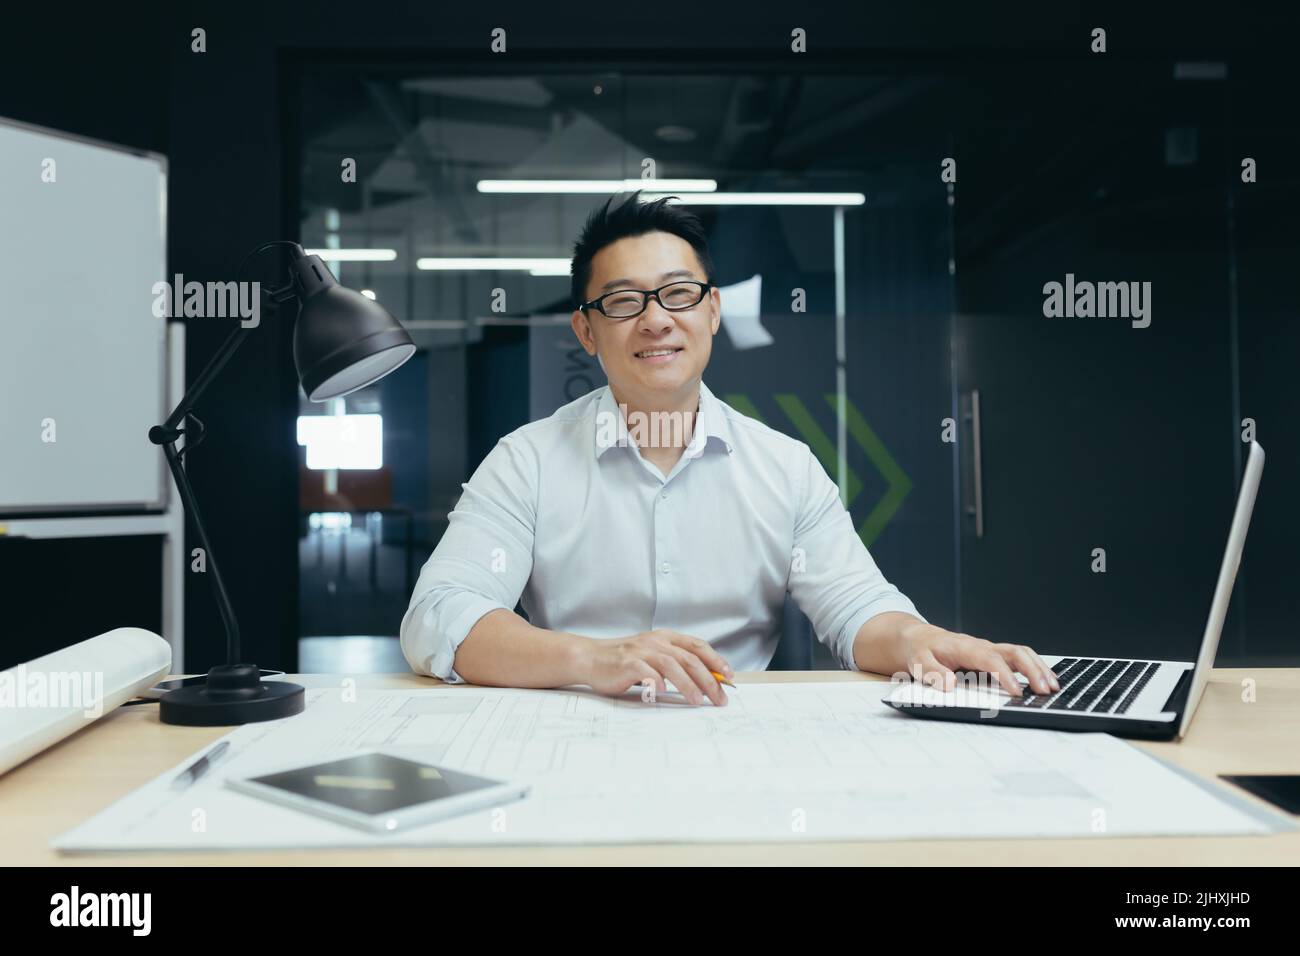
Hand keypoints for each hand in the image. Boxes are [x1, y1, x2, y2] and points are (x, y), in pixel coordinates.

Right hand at [583, 629, 732, 705]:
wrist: (590, 658)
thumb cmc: (623, 661)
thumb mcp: (652, 656)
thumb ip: (674, 663)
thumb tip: (704, 681)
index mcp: (665, 638)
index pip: (697, 646)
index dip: (716, 660)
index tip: (729, 676)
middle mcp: (656, 641)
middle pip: (690, 659)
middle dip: (709, 680)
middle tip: (720, 698)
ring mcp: (642, 651)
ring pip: (673, 665)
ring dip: (688, 685)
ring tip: (698, 701)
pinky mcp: (627, 663)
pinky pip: (648, 673)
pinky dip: (658, 683)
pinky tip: (664, 694)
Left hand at [897, 622, 1058, 697]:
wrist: (919, 639)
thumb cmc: (921, 651)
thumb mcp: (918, 662)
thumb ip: (931, 673)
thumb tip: (949, 684)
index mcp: (965, 648)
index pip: (990, 659)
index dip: (1004, 675)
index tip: (1016, 691)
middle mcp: (982, 647)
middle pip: (1015, 652)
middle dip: (1033, 670)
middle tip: (1045, 691)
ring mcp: (990, 651)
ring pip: (1021, 654)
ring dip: (1039, 669)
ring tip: (1053, 688)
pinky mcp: (994, 657)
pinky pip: (1019, 659)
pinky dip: (1035, 668)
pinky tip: (1045, 681)